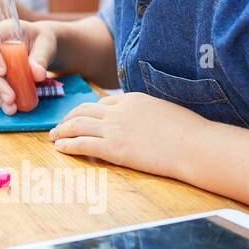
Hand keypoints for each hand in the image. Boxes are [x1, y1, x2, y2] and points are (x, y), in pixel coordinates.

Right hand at [0, 20, 55, 114]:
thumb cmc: (44, 40)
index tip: (3, 71)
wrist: (43, 47)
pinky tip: (10, 108)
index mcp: (2, 29)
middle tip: (10, 98)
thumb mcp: (47, 44)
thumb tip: (38, 75)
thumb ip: (41, 57)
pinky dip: (1, 98)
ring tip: (11, 108)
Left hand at [49, 92, 204, 178]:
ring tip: (53, 137)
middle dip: (68, 118)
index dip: (87, 112)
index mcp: (132, 99)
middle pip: (83, 111)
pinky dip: (68, 145)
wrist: (195, 146)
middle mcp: (118, 111)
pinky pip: (82, 144)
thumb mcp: (164, 111)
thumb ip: (146, 113)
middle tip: (59, 126)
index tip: (80, 118)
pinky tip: (60, 148)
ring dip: (62, 131)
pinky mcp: (114, 149)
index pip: (101, 104)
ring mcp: (115, 129)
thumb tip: (143, 121)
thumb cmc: (189, 132)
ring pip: (77, 126)